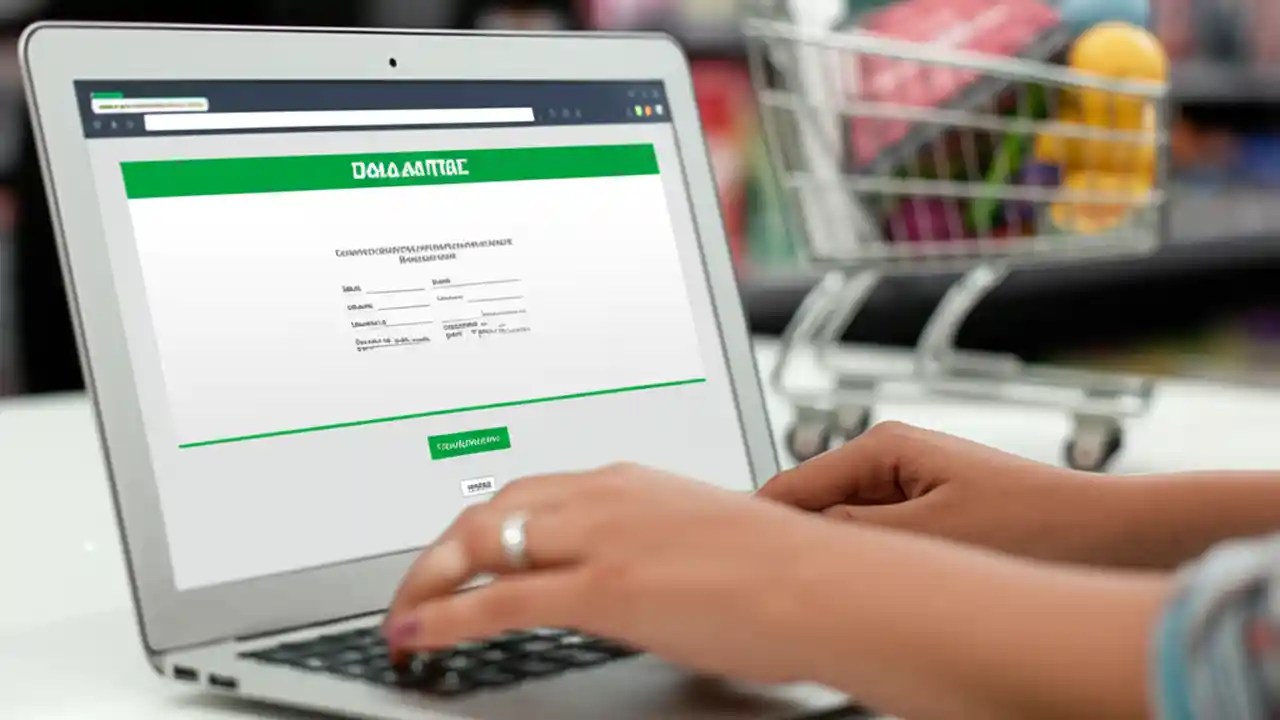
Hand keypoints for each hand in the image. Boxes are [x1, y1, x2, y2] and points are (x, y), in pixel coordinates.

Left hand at [382, 464, 853, 683]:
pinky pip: (499, 599)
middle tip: (414, 588)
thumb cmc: (785, 569)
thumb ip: (650, 544)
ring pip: (481, 543)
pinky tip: (419, 634)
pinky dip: (445, 616)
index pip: (526, 493)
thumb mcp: (701, 537)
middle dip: (437, 551)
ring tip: (404, 615)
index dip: (476, 526)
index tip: (456, 555)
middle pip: (489, 509)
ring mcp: (600, 537)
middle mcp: (604, 495)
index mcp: (627, 481)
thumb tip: (626, 572)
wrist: (828, 585)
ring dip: (428, 580)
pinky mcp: (603, 586)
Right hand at [759, 422, 1111, 563]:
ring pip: (845, 526)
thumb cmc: (1038, 526)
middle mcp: (893, 458)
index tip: (734, 558)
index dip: (760, 525)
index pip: (791, 486)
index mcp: (883, 447)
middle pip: (814, 505)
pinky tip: (879, 588)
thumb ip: (851, 532)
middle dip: (803, 545)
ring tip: (839, 591)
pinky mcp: (930, 511)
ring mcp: (911, 485)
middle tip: (785, 587)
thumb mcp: (928, 536)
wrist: (1110, 536)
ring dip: (840, 556)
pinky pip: (877, 537)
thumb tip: (793, 537)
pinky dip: (871, 562)